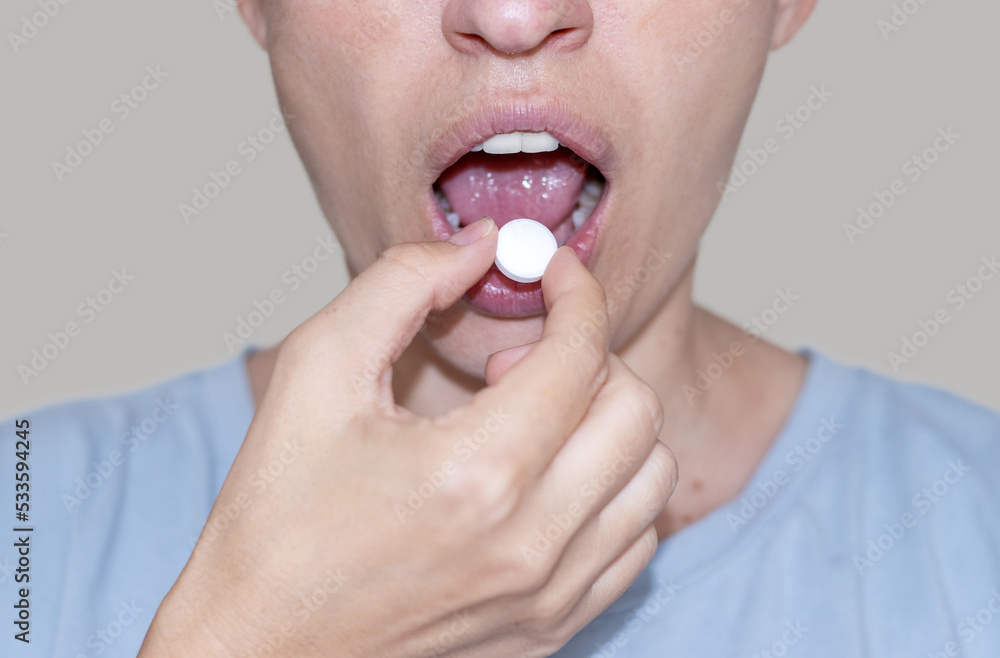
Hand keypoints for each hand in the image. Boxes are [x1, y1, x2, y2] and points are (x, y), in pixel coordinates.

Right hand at [139, 217, 676, 656]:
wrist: (260, 643)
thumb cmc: (276, 516)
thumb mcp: (316, 373)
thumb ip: (400, 286)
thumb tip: (476, 247)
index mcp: (476, 473)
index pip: (579, 354)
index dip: (577, 291)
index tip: (555, 272)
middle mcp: (532, 542)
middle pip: (634, 410)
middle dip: (592, 355)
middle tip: (524, 355)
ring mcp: (551, 595)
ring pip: (652, 477)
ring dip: (609, 422)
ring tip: (535, 420)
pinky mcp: (554, 627)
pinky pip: (636, 542)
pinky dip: (613, 489)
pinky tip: (549, 477)